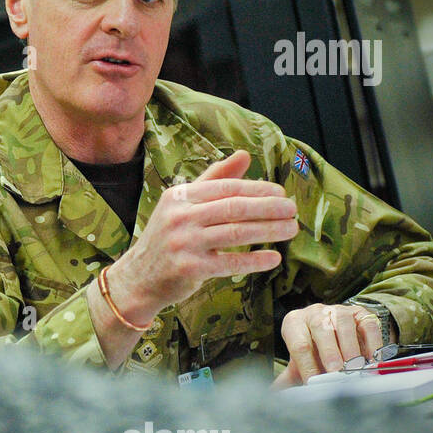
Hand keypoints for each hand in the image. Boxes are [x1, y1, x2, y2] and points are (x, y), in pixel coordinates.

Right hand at [104, 150, 298, 324]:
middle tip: (292, 210)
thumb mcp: (184, 205)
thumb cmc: (168, 237)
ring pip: (236, 234)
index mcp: (179, 197)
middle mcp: (179, 217)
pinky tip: (273, 258)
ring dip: (269, 231)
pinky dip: (255, 261)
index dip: (257, 189)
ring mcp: (183, 244)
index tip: (281, 194)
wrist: (139, 277)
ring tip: (291, 229)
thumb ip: (214, 179)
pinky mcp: (189, 269)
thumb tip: (245, 155)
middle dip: (269, 208)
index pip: (226, 187)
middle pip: (234, 208)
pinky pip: (230, 263)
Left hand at [273, 303, 384, 387]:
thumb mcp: (298, 362)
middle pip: (321, 328)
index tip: (314, 383)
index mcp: (294, 323)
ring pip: (344, 323)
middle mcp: (315, 312)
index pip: (299, 344)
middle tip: (336, 372)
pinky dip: (372, 342)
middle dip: (329, 352)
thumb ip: (288, 378)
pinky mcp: (360, 313)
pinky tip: (373, 360)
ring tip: (355, 368)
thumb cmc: (313, 351)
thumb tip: (274, 395)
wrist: (333, 332)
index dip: (306, 364)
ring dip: (351, 347)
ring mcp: (338, 310)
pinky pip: (368, 324)